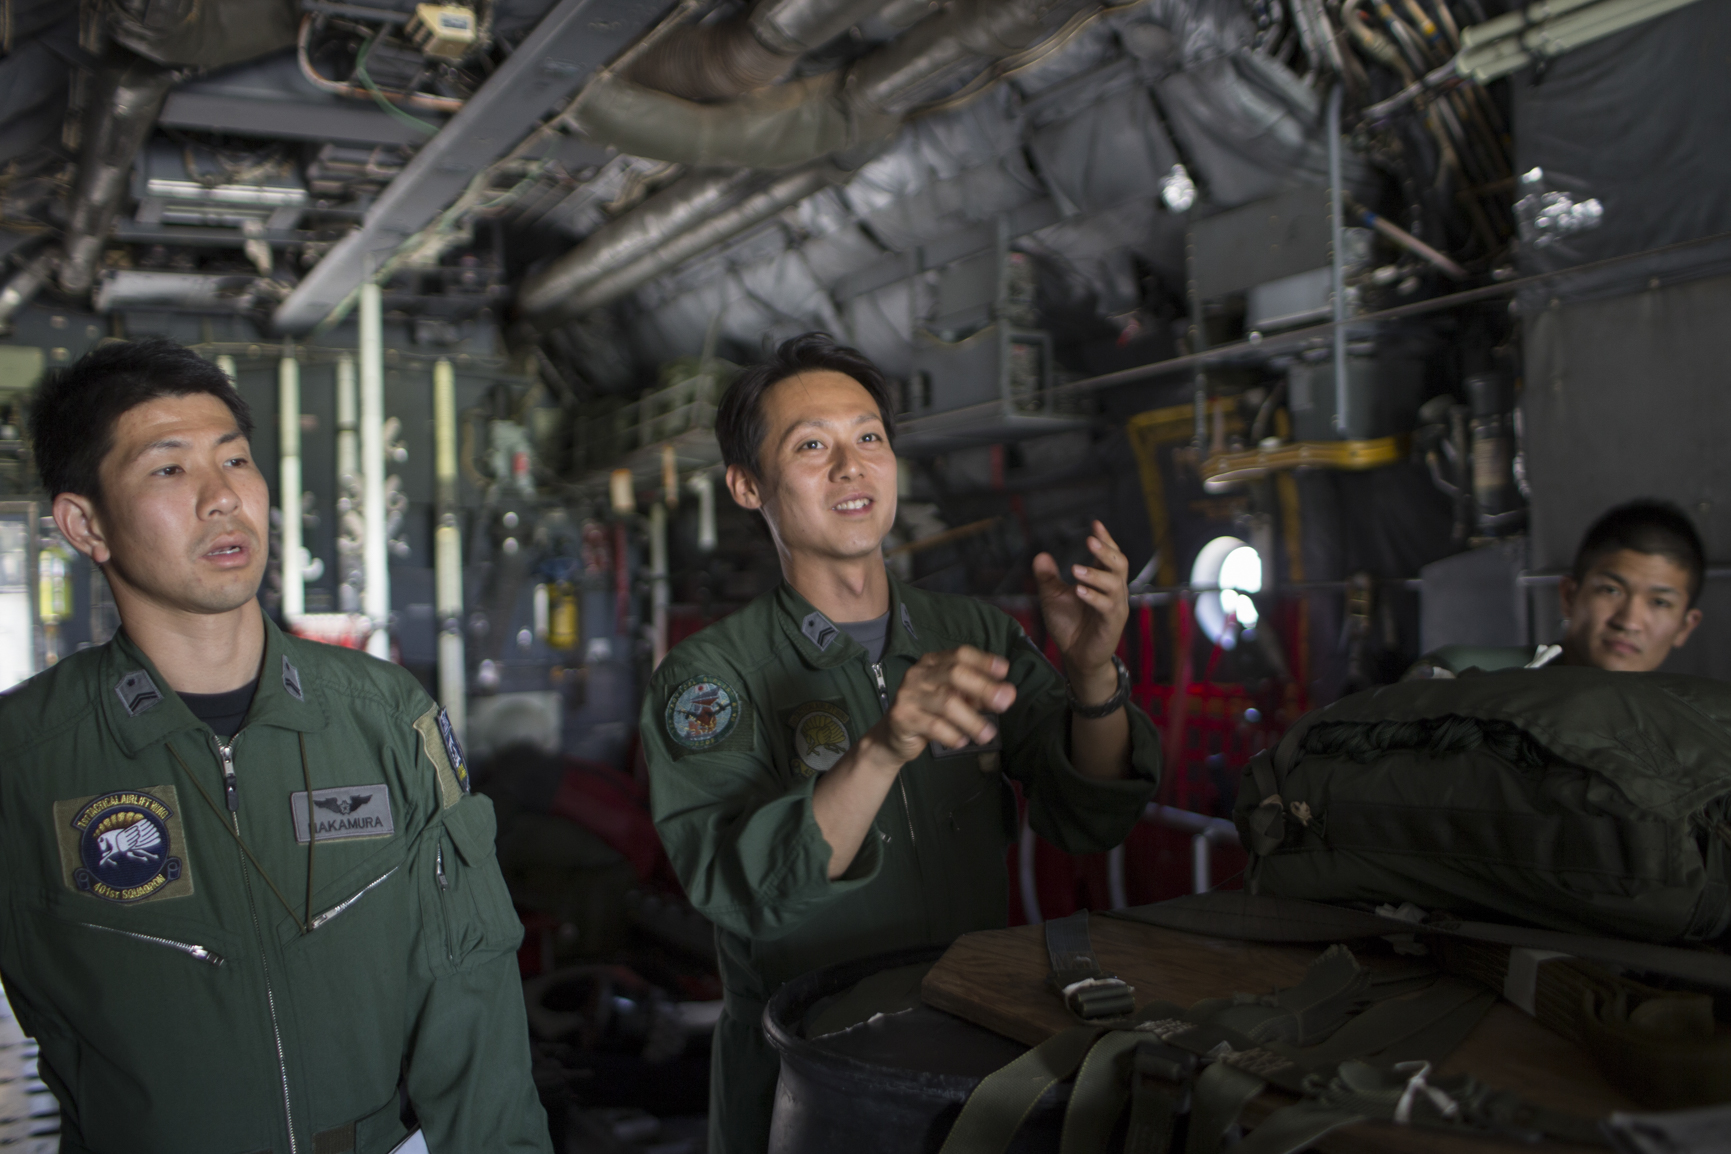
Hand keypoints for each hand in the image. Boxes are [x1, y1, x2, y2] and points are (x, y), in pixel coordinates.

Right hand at [865, 646, 1016, 766]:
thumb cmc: (930, 713)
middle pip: (955, 673)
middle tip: (1005, 703)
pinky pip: (934, 726)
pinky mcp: (902, 717)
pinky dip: (952, 735)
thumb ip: (978, 695)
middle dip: (983, 687)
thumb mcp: (955, 699)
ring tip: (988, 735)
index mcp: (932, 663)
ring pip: (947, 703)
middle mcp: (918, 674)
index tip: (1004, 670)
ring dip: (972, 720)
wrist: (892, 737)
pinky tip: (962, 741)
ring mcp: (908, 694)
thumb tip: (1008, 694)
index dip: (983, 660)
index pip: (960, 654)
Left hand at [1033, 520, 1129, 703]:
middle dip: (1106, 551)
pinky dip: (1094, 597)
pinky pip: (1107, 607)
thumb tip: (1041, 555)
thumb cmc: (1069, 624)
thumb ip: (1048, 577)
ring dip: (1096, 574)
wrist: (1076, 656)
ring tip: (1076, 569)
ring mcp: (1115, 607)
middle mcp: (1115, 591)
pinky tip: (1079, 591)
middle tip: (1090, 540)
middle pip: (1119, 564)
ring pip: (1115, 584)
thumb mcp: (1053, 597)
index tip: (1095, 524)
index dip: (1105, 539)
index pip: (1110, 555)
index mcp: (1103, 581)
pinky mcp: (1111, 624)